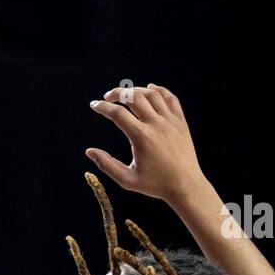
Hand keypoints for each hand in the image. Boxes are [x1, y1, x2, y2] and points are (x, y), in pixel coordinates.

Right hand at [86, 84, 210, 205]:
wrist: (185, 185)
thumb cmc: (155, 184)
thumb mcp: (126, 180)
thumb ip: (106, 165)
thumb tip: (89, 151)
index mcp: (141, 137)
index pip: (117, 114)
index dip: (102, 107)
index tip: (94, 105)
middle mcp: (156, 124)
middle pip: (133, 97)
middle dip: (117, 93)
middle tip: (108, 97)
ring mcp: (170, 121)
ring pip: (151, 94)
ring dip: (136, 90)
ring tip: (126, 94)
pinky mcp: (181, 122)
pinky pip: (170, 98)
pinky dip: (159, 90)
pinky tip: (150, 89)